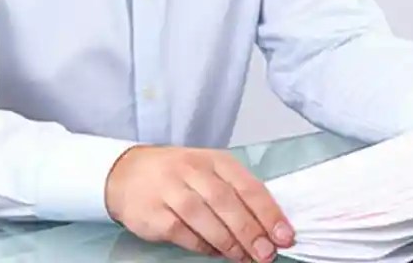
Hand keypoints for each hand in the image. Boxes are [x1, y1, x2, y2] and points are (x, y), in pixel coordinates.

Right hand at [104, 145, 293, 261]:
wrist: (127, 173)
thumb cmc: (178, 174)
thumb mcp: (211, 171)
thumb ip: (238, 193)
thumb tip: (268, 225)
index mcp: (216, 160)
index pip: (249, 186)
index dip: (269, 213)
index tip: (285, 235)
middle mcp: (193, 170)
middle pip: (227, 202)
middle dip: (250, 231)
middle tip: (266, 252)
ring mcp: (170, 190)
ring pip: (205, 217)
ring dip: (228, 241)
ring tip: (245, 257)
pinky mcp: (153, 213)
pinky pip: (182, 232)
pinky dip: (202, 245)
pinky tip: (216, 252)